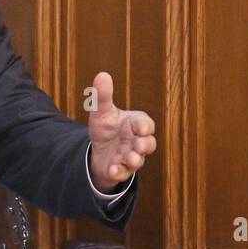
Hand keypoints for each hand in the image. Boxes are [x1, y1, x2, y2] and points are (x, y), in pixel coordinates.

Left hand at [87, 71, 156, 190]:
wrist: (98, 151)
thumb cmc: (107, 128)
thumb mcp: (102, 112)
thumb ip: (103, 96)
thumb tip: (102, 75)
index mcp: (136, 124)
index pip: (146, 124)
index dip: (145, 126)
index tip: (140, 128)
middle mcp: (137, 141)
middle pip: (148, 144)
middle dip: (145, 145)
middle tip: (139, 145)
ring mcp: (131, 157)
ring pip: (138, 160)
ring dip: (135, 160)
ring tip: (129, 158)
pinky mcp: (121, 170)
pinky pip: (123, 174)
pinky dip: (119, 172)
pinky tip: (112, 170)